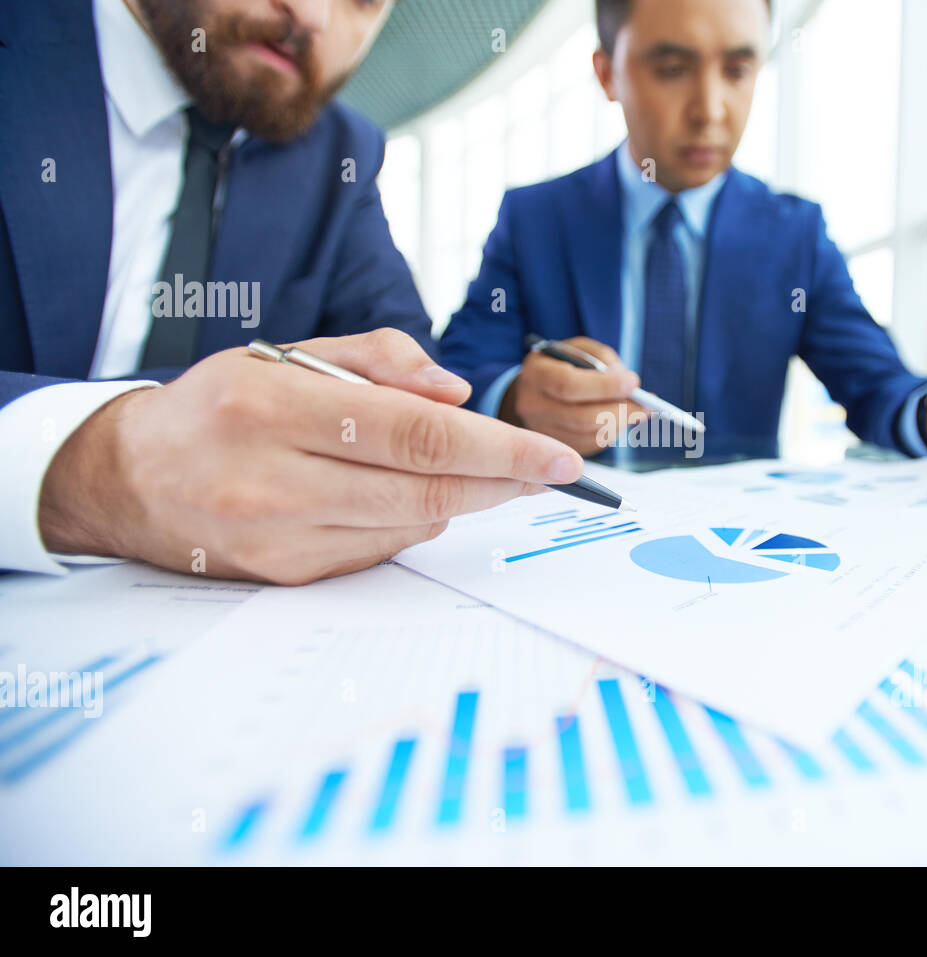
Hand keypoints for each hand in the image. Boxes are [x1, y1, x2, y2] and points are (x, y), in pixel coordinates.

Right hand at [37, 329, 583, 583]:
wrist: (129, 478)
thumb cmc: (219, 406)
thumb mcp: (285, 355)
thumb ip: (378, 360)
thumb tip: (457, 394)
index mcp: (275, 407)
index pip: (417, 434)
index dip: (500, 449)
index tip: (557, 457)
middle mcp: (274, 479)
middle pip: (426, 489)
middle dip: (505, 482)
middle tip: (552, 473)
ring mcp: (281, 538)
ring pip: (411, 523)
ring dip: (461, 498)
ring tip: (473, 471)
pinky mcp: (287, 575)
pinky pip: (381, 550)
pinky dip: (412, 520)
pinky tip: (403, 495)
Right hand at [500, 336, 650, 455]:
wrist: (535, 389)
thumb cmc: (563, 364)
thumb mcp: (579, 350)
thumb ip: (601, 360)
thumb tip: (628, 386)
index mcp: (536, 374)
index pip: (568, 385)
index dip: (604, 386)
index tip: (633, 383)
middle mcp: (533, 406)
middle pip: (580, 418)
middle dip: (620, 411)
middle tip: (645, 404)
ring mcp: (541, 432)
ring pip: (589, 436)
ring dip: (620, 423)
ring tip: (638, 410)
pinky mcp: (555, 449)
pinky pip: (591, 446)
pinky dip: (612, 433)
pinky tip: (620, 419)